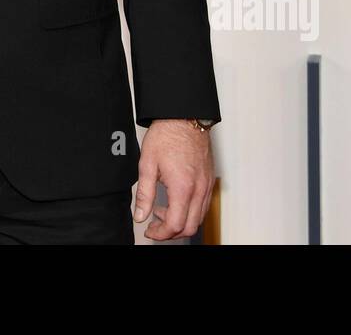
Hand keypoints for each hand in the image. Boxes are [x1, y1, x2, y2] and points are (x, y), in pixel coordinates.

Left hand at [133, 119, 214, 240]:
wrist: (185, 117)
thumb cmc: (167, 135)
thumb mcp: (147, 164)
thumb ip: (144, 194)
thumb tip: (140, 215)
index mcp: (183, 187)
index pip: (175, 225)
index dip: (160, 233)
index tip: (149, 230)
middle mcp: (199, 189)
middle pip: (190, 227)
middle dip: (171, 232)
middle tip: (155, 226)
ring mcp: (207, 185)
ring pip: (199, 218)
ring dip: (181, 222)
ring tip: (163, 210)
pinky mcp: (209, 180)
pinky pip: (204, 205)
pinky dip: (190, 211)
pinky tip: (176, 201)